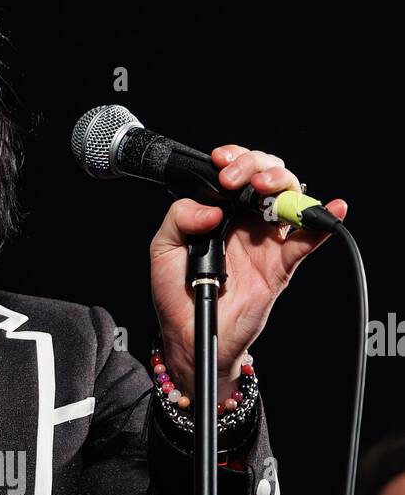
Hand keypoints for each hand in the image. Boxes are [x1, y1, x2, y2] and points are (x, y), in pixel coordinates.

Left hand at [149, 143, 347, 396]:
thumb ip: (179, 218)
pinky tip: (332, 208)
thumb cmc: (176, 293)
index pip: (238, 171)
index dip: (236, 159)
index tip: (222, 164)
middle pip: (268, 175)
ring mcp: (266, 240)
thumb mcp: (163, 248)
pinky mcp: (280, 264)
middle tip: (236, 180)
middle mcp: (246, 220)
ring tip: (266, 188)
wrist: (190, 335)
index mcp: (220, 211)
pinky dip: (322, 222)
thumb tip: (210, 208)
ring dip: (282, 183)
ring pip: (289, 198)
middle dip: (257, 165)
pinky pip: (307, 241)